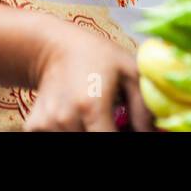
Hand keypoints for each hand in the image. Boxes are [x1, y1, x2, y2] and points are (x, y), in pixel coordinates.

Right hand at [24, 20, 152, 131]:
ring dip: (85, 133)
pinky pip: (53, 139)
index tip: (126, 130)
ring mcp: (48, 123)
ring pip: (75, 142)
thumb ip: (143, 107)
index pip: (110, 142)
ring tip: (92, 117)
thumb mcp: (128, 70)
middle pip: (91, 144)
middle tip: (108, 122)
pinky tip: (73, 118)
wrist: (52, 46)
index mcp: (91, 106)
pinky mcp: (35, 125)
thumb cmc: (96, 55)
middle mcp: (66, 118)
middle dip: (104, 135)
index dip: (122, 141)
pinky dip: (67, 132)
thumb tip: (155, 133)